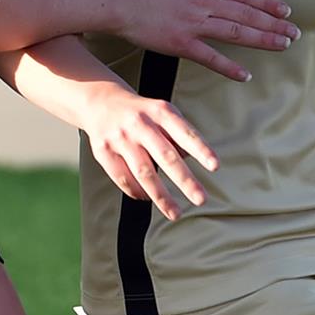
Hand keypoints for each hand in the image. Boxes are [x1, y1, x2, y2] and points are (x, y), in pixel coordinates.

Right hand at [78, 79, 218, 222]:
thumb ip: (178, 134)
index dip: (201, 149)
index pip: (184, 133)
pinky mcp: (103, 151)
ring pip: (143, 172)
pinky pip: (123, 178)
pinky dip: (137, 191)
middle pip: (165, 156)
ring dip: (161, 196)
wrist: (100, 101)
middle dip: (184, 180)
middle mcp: (140, 124)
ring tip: (176, 213)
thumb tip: (190, 158)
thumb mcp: (163, 113)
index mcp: (160, 111)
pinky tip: (149, 199)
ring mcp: (120, 138)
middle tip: (200, 199)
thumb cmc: (142, 113)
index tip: (215, 166)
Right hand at [113, 0, 299, 81]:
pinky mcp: (181, 43)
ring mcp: (193, 23)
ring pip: (236, 32)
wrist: (118, 1)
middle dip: (274, 23)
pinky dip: (229, 66)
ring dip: (262, 39)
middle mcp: (204, 3)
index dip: (268, 3)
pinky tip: (245, 74)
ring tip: (283, 46)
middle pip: (247, 14)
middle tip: (295, 33)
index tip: (287, 11)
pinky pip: (210, 57)